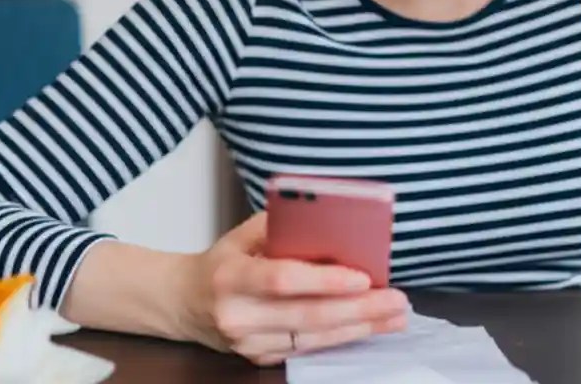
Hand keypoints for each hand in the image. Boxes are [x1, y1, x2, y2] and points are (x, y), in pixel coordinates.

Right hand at [177, 213, 408, 365]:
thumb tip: (336, 221)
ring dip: (360, 328)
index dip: (325, 281)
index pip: (283, 280)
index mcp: (230, 276)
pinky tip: (368, 327)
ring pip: (312, 338)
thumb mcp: (244, 234)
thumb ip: (284, 227)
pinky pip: (307, 349)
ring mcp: (247, 343)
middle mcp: (237, 315)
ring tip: (395, 317)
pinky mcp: (259, 358)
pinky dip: (341, 338)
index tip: (364, 277)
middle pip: (307, 316)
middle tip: (397, 301)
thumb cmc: (224, 260)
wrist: (183, 302)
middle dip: (359, 310)